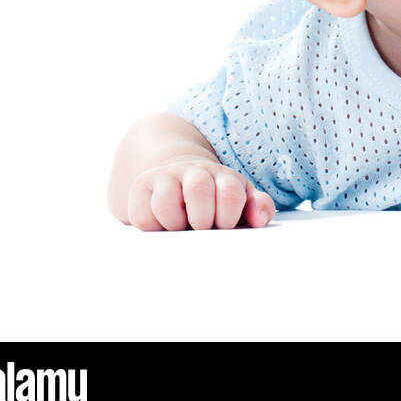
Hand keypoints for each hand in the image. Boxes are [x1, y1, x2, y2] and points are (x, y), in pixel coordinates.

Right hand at [127, 154, 275, 230]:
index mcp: (224, 176)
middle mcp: (195, 171)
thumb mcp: (241, 199)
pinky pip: (143, 214)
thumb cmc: (215, 198)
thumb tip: (259, 220)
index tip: (224, 227)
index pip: (230, 194)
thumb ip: (258, 207)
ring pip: (166, 203)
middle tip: (202, 228)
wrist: (178, 175)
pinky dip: (153, 227)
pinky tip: (163, 226)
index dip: (228, 218)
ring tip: (182, 228)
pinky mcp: (141, 187)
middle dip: (202, 219)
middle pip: (198, 191)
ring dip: (175, 224)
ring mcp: (166, 176)